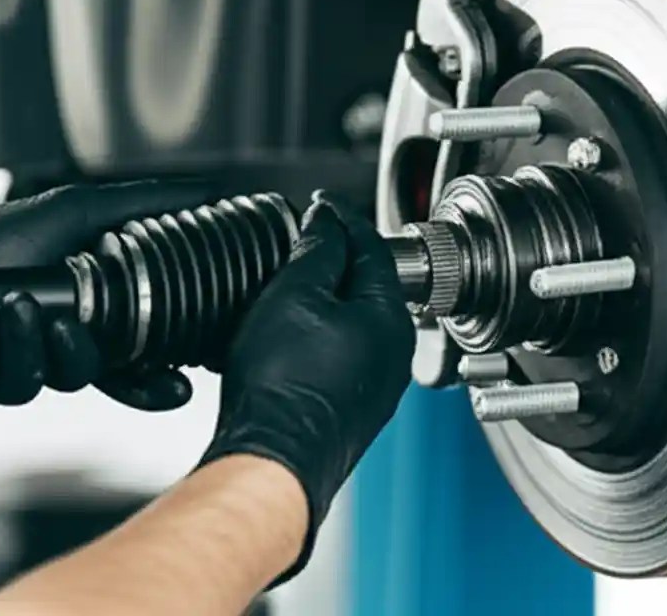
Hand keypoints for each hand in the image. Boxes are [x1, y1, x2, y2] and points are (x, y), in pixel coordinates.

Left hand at [0, 180, 229, 409]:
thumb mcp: (78, 210)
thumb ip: (145, 207)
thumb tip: (210, 194)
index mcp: (78, 329)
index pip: (128, 371)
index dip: (153, 384)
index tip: (177, 386)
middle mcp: (41, 356)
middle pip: (77, 378)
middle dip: (72, 352)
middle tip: (63, 322)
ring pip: (21, 387)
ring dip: (16, 345)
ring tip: (9, 304)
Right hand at [201, 194, 414, 583]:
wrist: (273, 459)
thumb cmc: (283, 385)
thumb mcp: (294, 295)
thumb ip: (317, 250)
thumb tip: (328, 221)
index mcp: (390, 318)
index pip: (372, 247)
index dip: (341, 219)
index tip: (322, 207)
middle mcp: (393, 354)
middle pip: (366, 287)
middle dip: (335, 263)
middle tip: (303, 244)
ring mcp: (375, 387)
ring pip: (352, 326)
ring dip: (324, 304)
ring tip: (287, 294)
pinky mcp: (351, 411)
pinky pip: (338, 359)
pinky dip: (317, 340)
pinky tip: (286, 344)